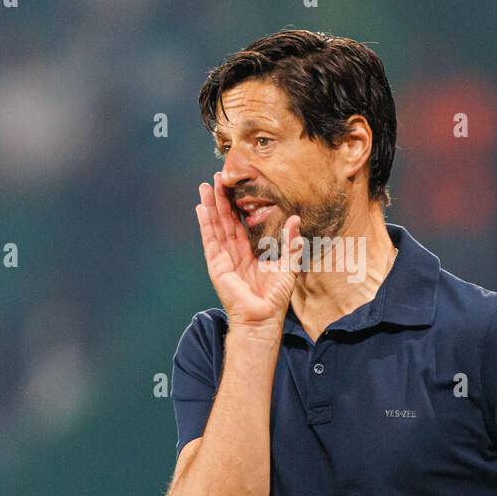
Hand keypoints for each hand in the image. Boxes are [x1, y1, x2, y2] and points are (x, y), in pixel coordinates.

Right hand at [195, 174, 302, 329]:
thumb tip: (295, 218)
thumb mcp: (288, 264)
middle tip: (217, 177)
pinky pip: (210, 241)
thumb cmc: (274, 297)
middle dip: (220, 199)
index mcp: (249, 252)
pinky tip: (200, 209)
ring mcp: (223, 258)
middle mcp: (234, 252)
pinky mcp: (217, 265)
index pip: (240, 223)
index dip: (237, 205)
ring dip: (210, 206)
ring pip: (215, 226)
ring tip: (204, 187)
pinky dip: (205, 224)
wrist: (263, 318)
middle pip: (225, 220)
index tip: (234, 186)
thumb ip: (291, 241)